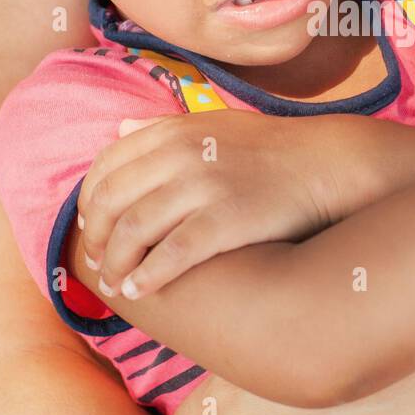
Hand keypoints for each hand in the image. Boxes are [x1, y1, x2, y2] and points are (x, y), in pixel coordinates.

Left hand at [77, 111, 338, 299]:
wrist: (324, 164)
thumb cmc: (268, 149)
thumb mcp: (211, 123)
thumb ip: (162, 127)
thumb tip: (121, 128)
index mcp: (171, 132)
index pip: (105, 168)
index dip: (89, 204)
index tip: (92, 229)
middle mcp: (179, 155)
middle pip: (110, 202)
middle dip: (95, 239)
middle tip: (97, 264)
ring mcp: (202, 186)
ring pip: (132, 230)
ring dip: (115, 264)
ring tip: (115, 285)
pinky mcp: (226, 219)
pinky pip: (172, 254)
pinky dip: (147, 276)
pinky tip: (140, 291)